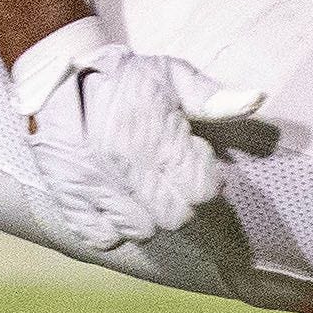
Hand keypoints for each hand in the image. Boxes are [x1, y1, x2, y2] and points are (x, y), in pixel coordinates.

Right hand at [8, 15, 262, 255]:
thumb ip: (213, 96)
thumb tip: (257, 100)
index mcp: (157, 138)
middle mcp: (127, 168)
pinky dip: (111, 228)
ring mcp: (95, 186)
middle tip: (168, 181)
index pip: (202, 191)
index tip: (194, 164)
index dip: (205, 180)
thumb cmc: (121, 77)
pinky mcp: (69, 196)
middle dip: (179, 202)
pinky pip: (101, 237)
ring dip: (147, 217)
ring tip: (141, 192)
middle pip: (174, 218)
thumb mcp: (170, 75)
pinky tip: (115, 204)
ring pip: (140, 230)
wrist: (55, 75)